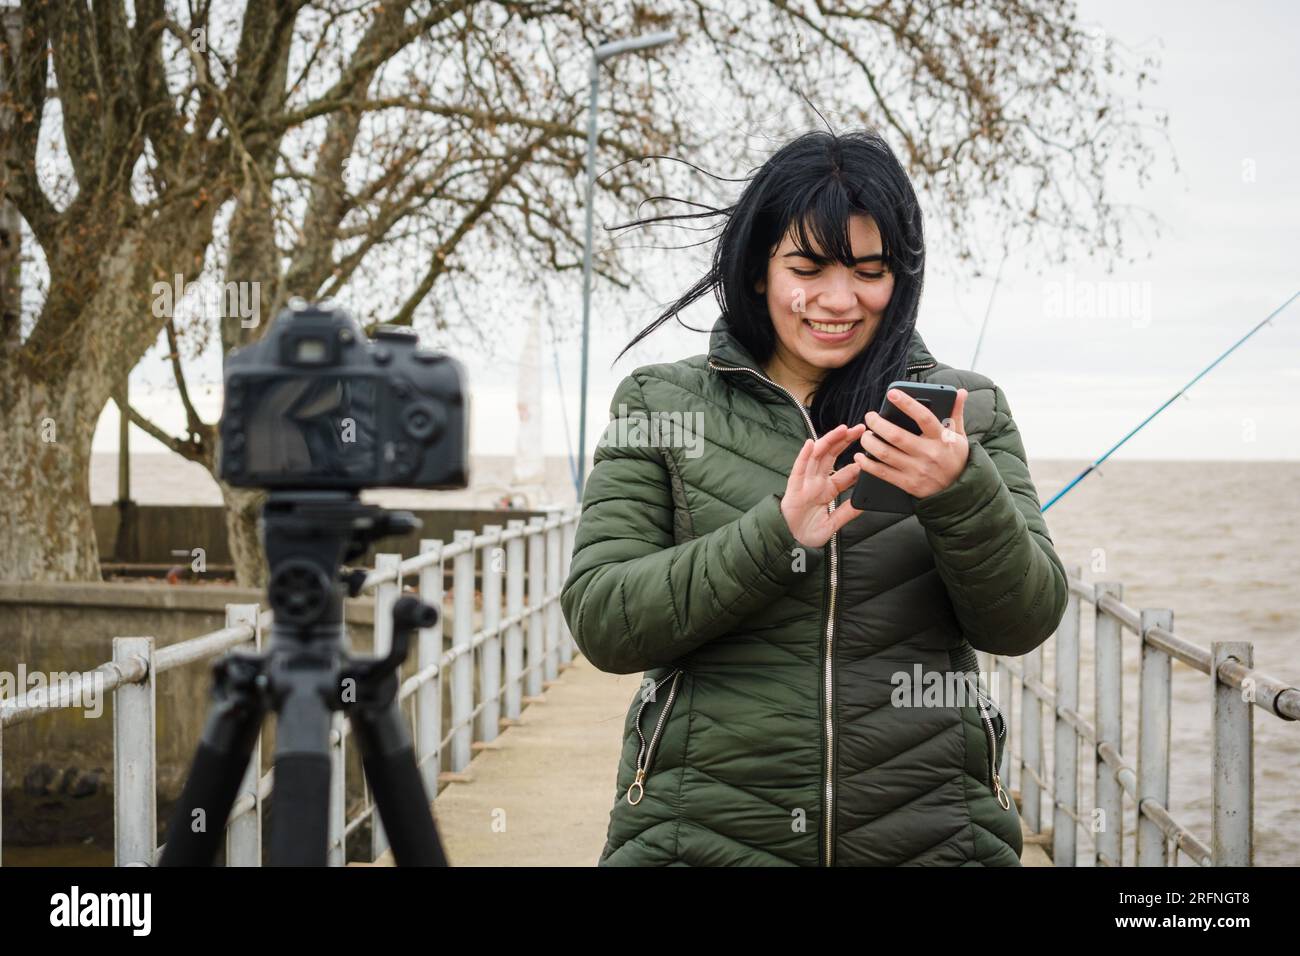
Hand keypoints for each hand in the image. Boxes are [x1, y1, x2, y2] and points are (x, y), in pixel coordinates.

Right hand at [780, 423, 867, 547]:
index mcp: (827, 490)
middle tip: (861, 429)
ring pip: (817, 456)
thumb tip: (864, 503)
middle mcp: (816, 482)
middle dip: (845, 441)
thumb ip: (847, 512)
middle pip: (832, 456)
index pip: (845, 472)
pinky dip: (804, 455)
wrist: (789, 543)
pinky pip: (799, 469)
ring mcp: (805, 483)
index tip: (871, 452)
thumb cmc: (808, 533)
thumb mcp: (833, 523)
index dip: (857, 462)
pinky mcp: (794, 488)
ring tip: (842, 429)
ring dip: (829, 441)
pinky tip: (811, 443)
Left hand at [854, 387, 969, 497]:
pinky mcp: (908, 484)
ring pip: (886, 454)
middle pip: (897, 436)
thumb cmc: (956, 459)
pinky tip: (860, 456)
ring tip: (865, 435)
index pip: (923, 417)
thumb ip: (956, 414)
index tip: (893, 393)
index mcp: (941, 439)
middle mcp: (929, 454)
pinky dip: (868, 464)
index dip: (907, 404)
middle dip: (878, 424)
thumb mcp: (960, 436)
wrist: (960, 492)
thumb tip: (960, 392)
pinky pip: (883, 473)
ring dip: (870, 443)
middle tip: (870, 417)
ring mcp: (917, 470)